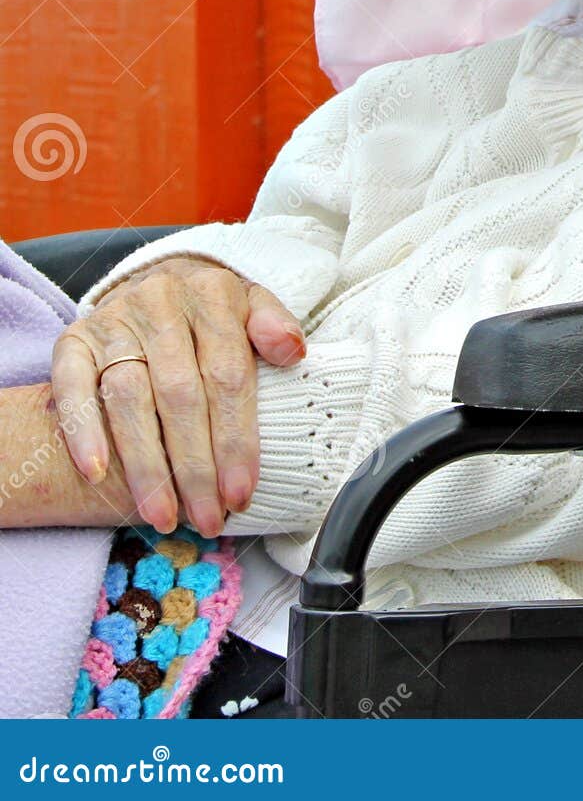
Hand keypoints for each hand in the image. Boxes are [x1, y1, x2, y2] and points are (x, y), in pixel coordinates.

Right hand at [50, 258, 305, 535]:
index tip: (241, 491)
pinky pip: (71, 389)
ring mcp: (114, 320)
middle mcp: (161, 302)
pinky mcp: (74, 339)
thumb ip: (274, 327)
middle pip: (179, 394)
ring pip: (128, 398)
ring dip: (145, 465)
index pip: (228, 375)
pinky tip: (96, 475)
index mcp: (214, 293)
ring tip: (162, 514)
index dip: (236, 438)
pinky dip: (82, 433)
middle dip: (195, 466)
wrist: (159, 283)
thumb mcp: (254, 307)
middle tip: (206, 517)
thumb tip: (293, 352)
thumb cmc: (216, 313)